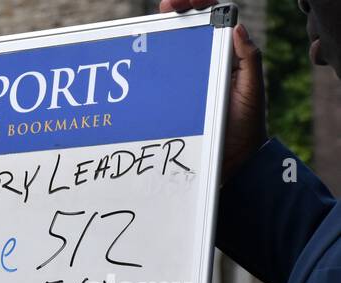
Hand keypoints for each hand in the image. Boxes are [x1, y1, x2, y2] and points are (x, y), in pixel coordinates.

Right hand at [159, 1, 266, 180]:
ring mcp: (182, 83)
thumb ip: (249, 59)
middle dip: (175, 9)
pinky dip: (143, 70)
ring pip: (166, 50)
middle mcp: (202, 65)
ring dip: (155, 34)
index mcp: (224, 56)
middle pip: (185, 28)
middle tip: (166, 6)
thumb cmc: (245, 127)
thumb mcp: (252, 90)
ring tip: (147, 28)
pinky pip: (154, 82)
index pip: (212, 20)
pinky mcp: (167, 101)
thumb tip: (236, 26)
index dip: (199, 4)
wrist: (230, 163)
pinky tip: (135, 62)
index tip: (185, 1)